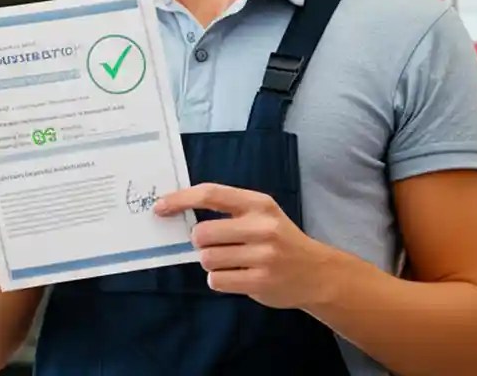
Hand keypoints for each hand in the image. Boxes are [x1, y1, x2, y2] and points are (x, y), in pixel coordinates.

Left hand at [155, 183, 337, 309]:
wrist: (318, 273)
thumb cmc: (279, 239)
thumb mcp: (261, 214)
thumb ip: (227, 210)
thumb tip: (178, 210)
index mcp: (258, 203)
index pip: (210, 194)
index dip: (180, 199)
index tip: (159, 207)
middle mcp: (262, 227)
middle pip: (201, 233)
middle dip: (201, 242)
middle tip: (216, 245)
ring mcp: (263, 256)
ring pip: (207, 259)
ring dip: (211, 262)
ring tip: (233, 262)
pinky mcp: (260, 282)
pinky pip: (216, 281)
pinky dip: (220, 280)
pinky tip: (238, 276)